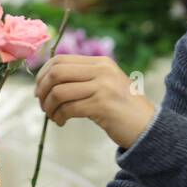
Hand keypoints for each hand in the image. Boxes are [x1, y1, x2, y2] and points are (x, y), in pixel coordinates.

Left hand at [35, 54, 156, 148]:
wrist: (148, 127)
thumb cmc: (122, 109)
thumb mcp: (104, 85)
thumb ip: (82, 78)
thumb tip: (47, 81)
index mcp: (100, 62)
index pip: (60, 59)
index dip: (43, 74)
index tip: (39, 90)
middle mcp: (102, 71)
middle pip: (56, 73)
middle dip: (43, 90)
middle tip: (42, 104)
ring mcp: (103, 87)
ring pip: (59, 92)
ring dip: (49, 107)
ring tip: (53, 116)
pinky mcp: (102, 105)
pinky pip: (69, 108)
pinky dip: (59, 116)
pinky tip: (61, 122)